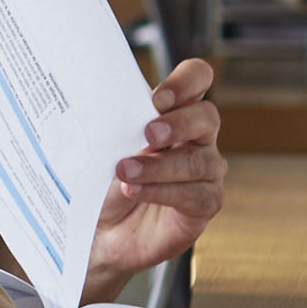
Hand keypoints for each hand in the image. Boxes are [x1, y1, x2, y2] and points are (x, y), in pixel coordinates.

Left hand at [86, 56, 225, 300]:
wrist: (99, 228)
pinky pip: (195, 195)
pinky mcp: (205, 204)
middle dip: (178, 123)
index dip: (186, 82)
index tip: (158, 98)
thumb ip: (114, 123)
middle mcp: (197, 138)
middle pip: (207, 117)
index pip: (197, 79)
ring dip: (159, 165)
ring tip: (124, 171)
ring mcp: (206, 171)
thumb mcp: (104, 145)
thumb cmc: (103, 178)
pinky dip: (162, 191)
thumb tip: (103, 106)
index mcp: (174, 110)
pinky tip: (135, 190)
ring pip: (198, 161)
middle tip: (148, 134)